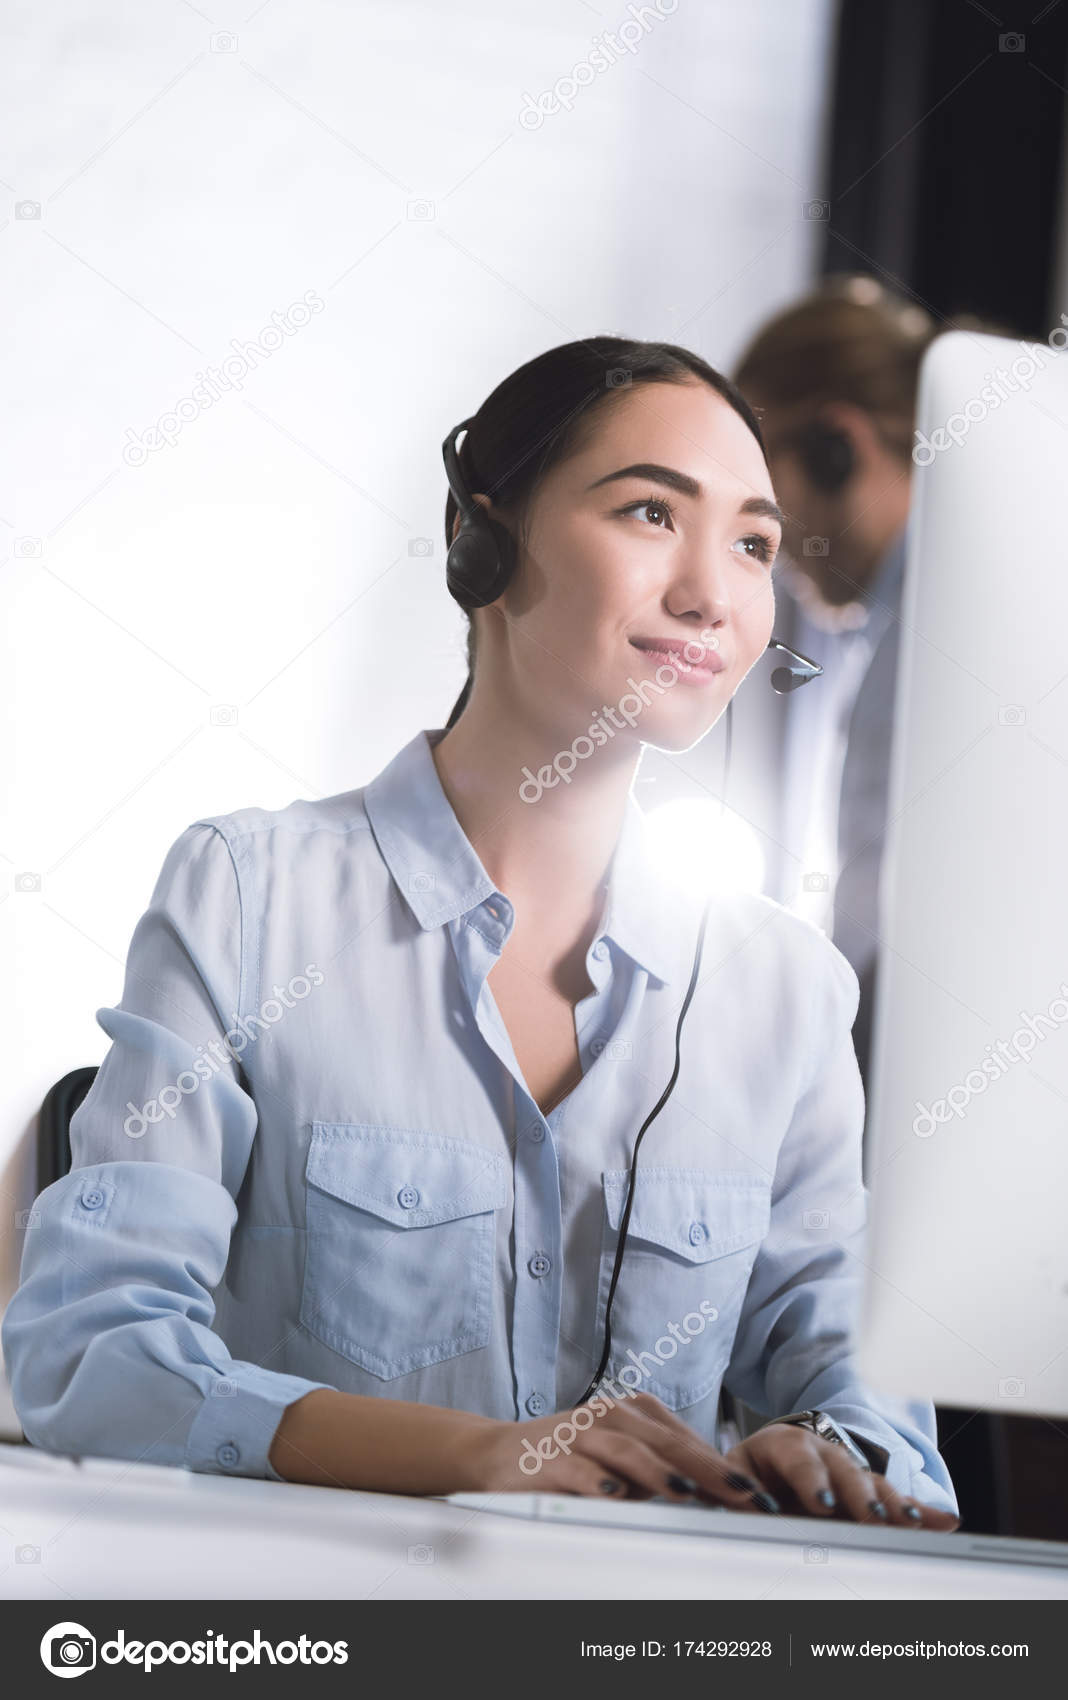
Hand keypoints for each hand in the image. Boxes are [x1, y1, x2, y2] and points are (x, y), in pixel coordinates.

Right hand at [453, 1389, 784, 1511]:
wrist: (500, 1453)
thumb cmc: (572, 1459)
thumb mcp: (622, 1461)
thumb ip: (663, 1472)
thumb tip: (719, 1497)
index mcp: (634, 1414)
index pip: (688, 1441)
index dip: (724, 1469)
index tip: (756, 1496)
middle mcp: (610, 1416)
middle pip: (668, 1443)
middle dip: (710, 1472)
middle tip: (744, 1496)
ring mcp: (579, 1434)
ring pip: (627, 1450)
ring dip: (660, 1472)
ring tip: (689, 1492)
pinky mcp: (548, 1457)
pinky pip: (578, 1469)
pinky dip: (598, 1481)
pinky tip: (616, 1496)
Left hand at [719, 1422, 960, 1529]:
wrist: (773, 1458)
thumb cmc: (755, 1470)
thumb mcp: (739, 1472)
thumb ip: (738, 1490)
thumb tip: (729, 1500)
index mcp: (786, 1445)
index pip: (799, 1458)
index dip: (810, 1479)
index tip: (820, 1501)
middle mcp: (825, 1453)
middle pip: (845, 1471)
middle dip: (860, 1496)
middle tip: (872, 1518)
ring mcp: (851, 1471)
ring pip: (875, 1486)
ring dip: (893, 1506)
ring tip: (911, 1525)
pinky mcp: (870, 1492)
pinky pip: (896, 1501)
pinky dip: (920, 1513)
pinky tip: (945, 1522)